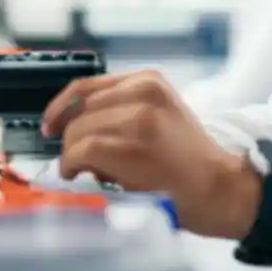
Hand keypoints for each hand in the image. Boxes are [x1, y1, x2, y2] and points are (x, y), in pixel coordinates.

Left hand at [42, 70, 261, 238]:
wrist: (220, 188)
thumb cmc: (188, 161)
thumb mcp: (161, 116)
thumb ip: (123, 109)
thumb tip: (73, 124)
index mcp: (150, 81)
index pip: (86, 86)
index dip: (60, 107)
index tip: (50, 124)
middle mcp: (144, 93)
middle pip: (79, 111)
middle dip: (69, 138)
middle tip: (76, 160)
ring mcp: (137, 120)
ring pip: (77, 131)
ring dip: (72, 155)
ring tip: (84, 171)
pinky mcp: (130, 148)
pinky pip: (82, 151)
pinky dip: (72, 165)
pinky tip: (78, 175)